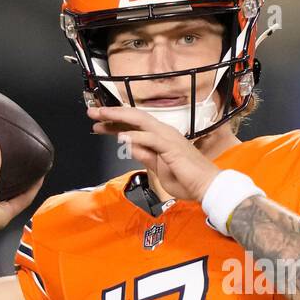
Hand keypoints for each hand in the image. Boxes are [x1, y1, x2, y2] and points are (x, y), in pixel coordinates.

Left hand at [88, 105, 219, 201]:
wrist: (207, 187)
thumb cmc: (188, 180)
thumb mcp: (158, 169)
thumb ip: (145, 157)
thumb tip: (131, 147)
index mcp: (161, 138)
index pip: (134, 126)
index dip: (115, 123)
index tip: (99, 124)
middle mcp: (164, 133)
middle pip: (134, 118)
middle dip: (111, 114)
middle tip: (92, 112)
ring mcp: (168, 138)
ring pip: (140, 121)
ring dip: (118, 118)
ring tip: (101, 116)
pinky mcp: (171, 147)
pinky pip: (150, 139)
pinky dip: (135, 136)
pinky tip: (121, 136)